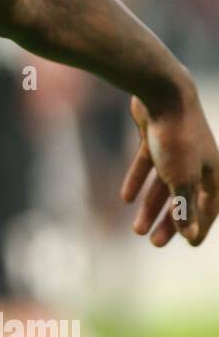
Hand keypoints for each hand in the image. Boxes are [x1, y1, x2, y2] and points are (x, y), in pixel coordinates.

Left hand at [121, 91, 218, 245]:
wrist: (162, 93)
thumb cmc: (178, 138)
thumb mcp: (182, 178)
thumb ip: (186, 206)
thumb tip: (191, 234)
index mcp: (213, 170)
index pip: (211, 204)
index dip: (200, 224)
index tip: (189, 243)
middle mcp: (198, 159)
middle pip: (185, 196)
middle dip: (171, 221)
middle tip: (155, 242)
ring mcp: (176, 147)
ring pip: (164, 182)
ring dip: (151, 206)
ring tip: (137, 229)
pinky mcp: (156, 135)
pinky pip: (147, 163)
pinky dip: (138, 180)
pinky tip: (126, 198)